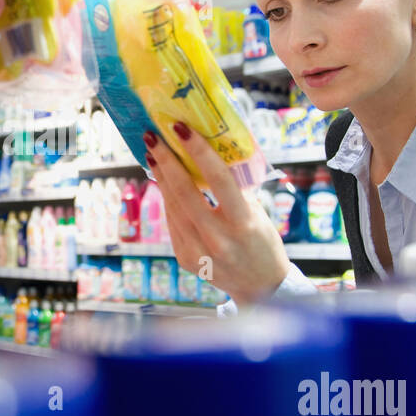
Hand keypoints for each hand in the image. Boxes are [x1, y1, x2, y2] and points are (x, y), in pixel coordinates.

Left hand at [144, 122, 290, 307]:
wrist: (260, 287)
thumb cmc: (263, 242)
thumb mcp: (258, 213)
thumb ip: (236, 189)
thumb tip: (212, 153)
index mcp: (243, 223)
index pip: (218, 179)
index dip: (198, 151)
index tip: (180, 128)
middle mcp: (218, 239)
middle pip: (184, 192)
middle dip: (166, 161)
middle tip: (152, 136)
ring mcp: (198, 252)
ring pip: (173, 206)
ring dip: (161, 178)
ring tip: (153, 155)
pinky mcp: (185, 259)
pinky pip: (173, 222)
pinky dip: (168, 199)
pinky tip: (163, 182)